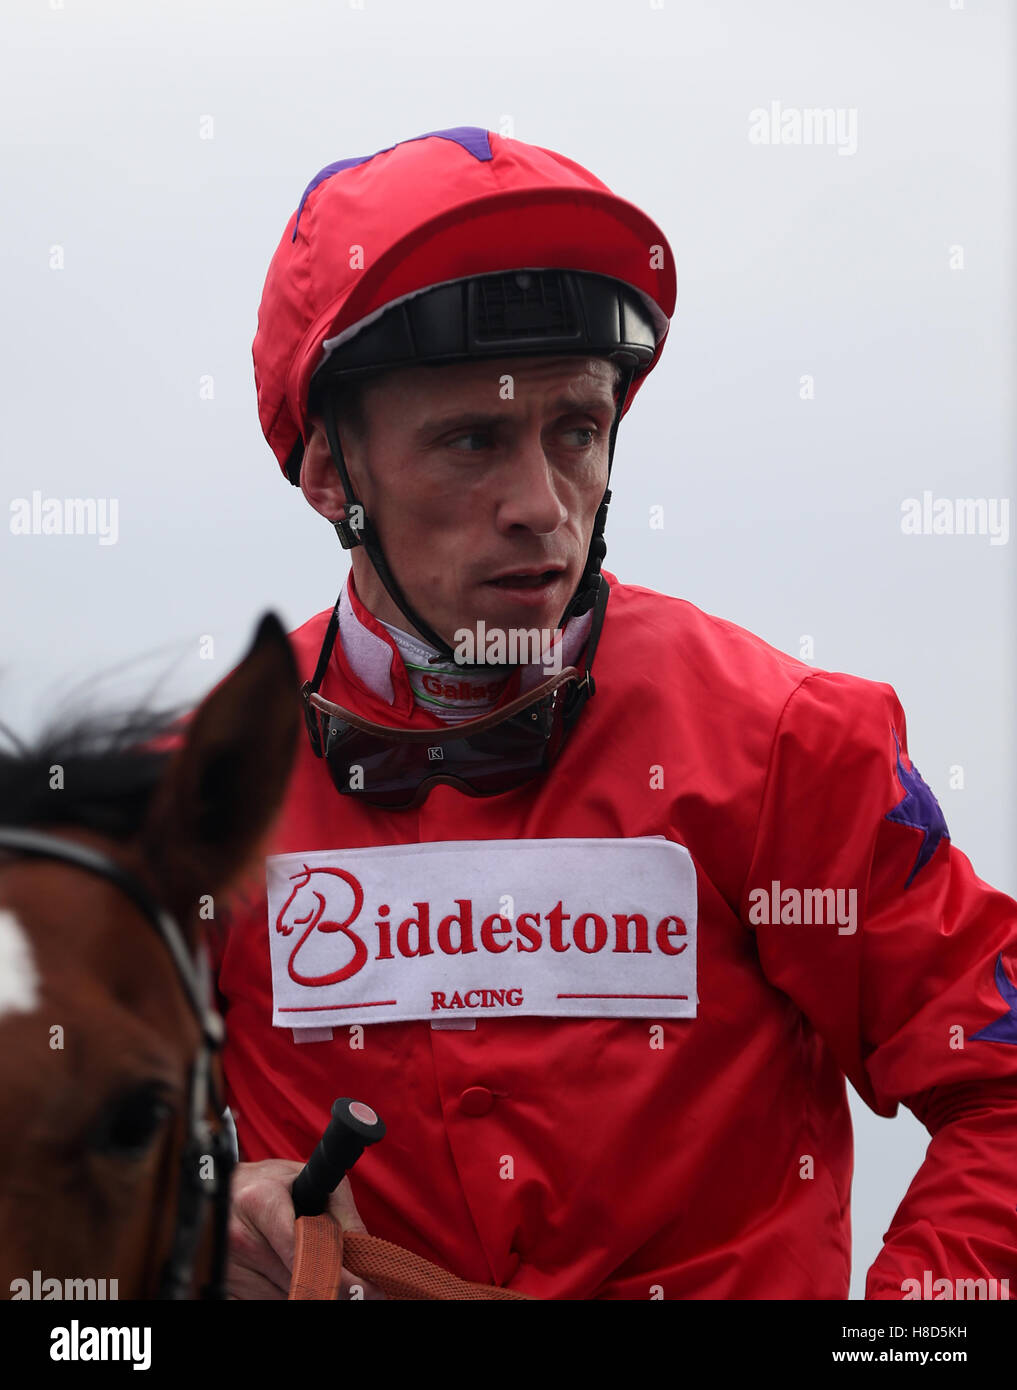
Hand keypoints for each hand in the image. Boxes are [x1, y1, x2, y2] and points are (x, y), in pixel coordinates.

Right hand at [226, 1158, 386, 1299]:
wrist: (224, 1189)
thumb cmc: (271, 1183)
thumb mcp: (309, 1180)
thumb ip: (341, 1213)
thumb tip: (365, 1254)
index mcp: (260, 1201)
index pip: (301, 1251)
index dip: (336, 1274)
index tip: (364, 1289)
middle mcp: (239, 1235)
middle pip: (296, 1279)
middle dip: (329, 1285)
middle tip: (355, 1289)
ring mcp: (228, 1263)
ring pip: (283, 1296)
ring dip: (308, 1290)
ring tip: (316, 1268)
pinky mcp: (225, 1284)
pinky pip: (264, 1302)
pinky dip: (286, 1294)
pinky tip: (293, 1276)